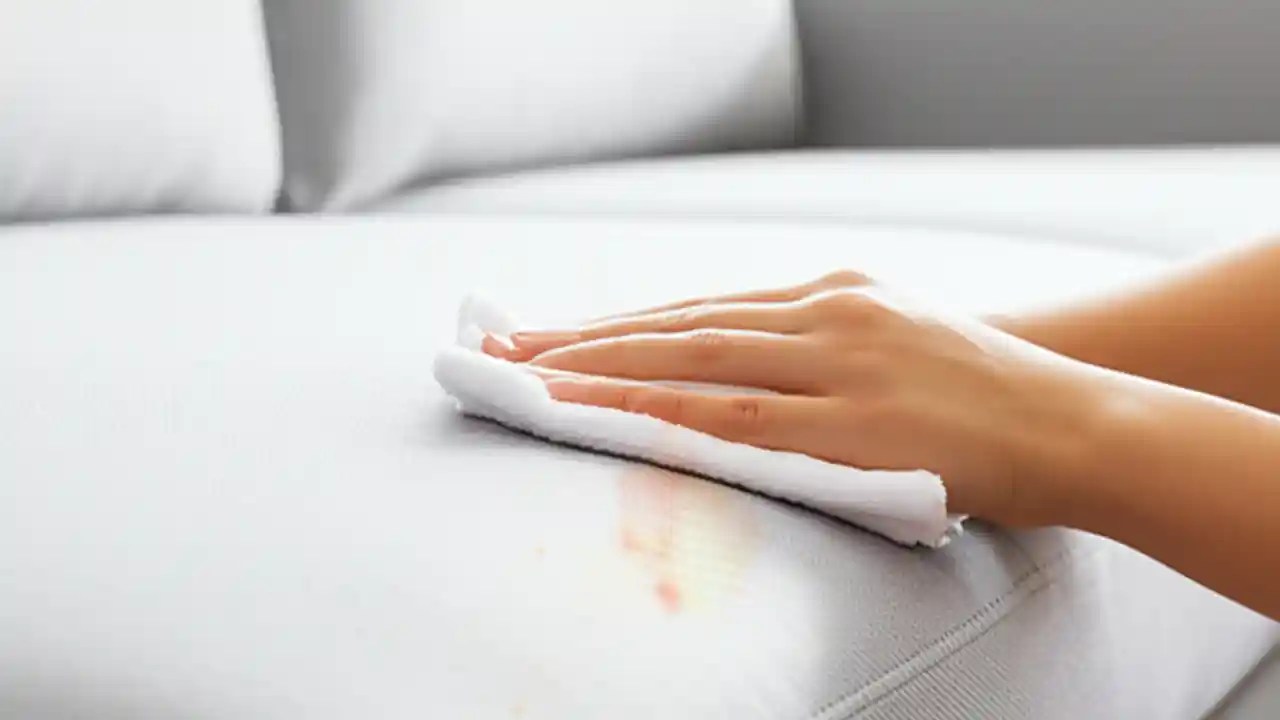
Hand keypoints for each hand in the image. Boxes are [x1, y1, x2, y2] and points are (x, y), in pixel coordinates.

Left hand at [487, 272, 1102, 525]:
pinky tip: (609, 421)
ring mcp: (838, 362)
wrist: (1076, 420)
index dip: (618, 323)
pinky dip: (662, 416)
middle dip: (583, 339)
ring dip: (600, 372)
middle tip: (504, 347)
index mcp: (829, 293)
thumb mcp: (891, 346)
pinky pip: (737, 420)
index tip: (551, 334)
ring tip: (526, 380)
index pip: (698, 308)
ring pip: (691, 362)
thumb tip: (742, 386)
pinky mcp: (854, 422)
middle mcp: (824, 313)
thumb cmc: (980, 395)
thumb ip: (816, 356)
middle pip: (677, 324)